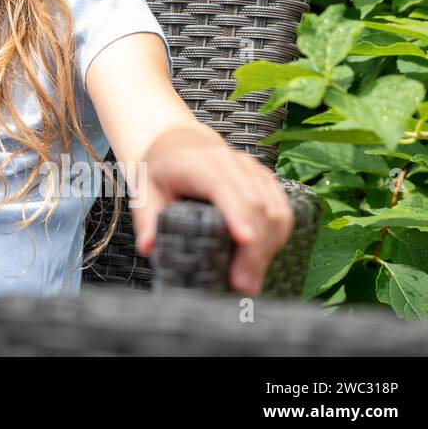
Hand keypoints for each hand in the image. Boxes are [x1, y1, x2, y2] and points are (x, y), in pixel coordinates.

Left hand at [127, 125, 294, 294]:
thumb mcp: (143, 189)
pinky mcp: (266, 180)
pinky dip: (278, 237)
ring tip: (252, 280)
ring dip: (270, 247)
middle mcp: (231, 162)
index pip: (223, 187)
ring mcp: (253, 170)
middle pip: (255, 204)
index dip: (237, 213)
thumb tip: (148, 248)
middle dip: (254, 247)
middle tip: (244, 285)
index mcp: (198, 163)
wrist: (181, 142)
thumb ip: (146, 219)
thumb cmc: (161, 169)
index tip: (245, 241)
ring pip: (275, 209)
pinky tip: (264, 260)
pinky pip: (284, 209)